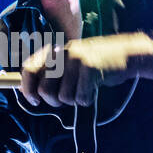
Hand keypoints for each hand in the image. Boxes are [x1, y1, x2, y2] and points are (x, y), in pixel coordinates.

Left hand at [19, 33, 152, 107]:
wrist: (126, 54)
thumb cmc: (94, 63)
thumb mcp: (69, 63)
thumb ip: (49, 74)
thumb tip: (26, 90)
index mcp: (54, 51)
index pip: (28, 69)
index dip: (27, 89)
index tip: (34, 101)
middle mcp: (62, 53)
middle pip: (45, 90)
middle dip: (54, 101)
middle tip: (68, 98)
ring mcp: (76, 60)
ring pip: (63, 97)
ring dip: (74, 100)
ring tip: (84, 89)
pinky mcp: (90, 69)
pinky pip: (80, 98)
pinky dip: (87, 100)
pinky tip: (94, 89)